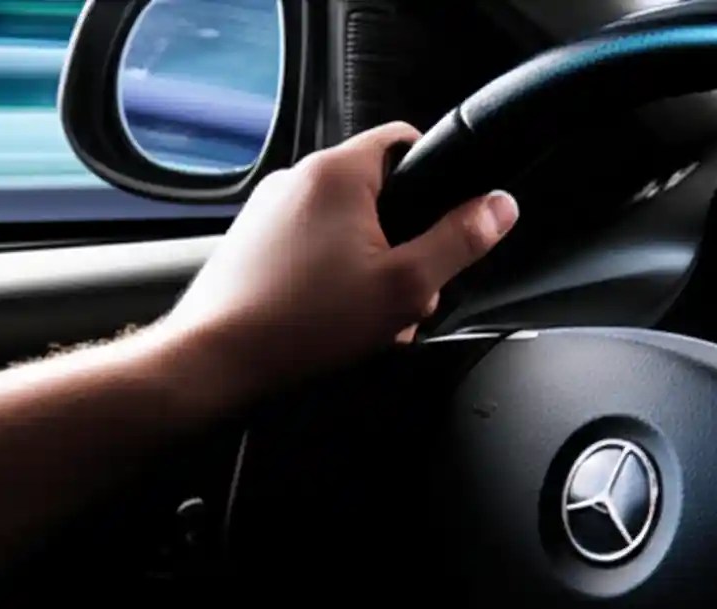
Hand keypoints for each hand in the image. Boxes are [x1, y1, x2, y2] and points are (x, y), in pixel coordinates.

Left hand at [159, 122, 518, 403]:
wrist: (216, 360)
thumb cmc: (302, 323)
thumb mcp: (405, 285)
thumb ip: (460, 241)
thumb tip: (500, 206)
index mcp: (338, 172)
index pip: (406, 139)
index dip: (438, 177)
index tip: (447, 220)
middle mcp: (299, 179)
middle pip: (379, 193)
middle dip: (404, 243)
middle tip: (406, 291)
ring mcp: (270, 209)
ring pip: (346, 226)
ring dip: (370, 267)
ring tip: (367, 315)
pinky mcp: (254, 242)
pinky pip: (312, 246)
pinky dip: (332, 276)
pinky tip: (334, 318)